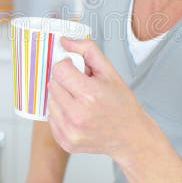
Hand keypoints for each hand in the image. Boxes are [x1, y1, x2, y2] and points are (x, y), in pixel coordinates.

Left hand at [47, 37, 146, 159]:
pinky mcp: (65, 141)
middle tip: (83, 87)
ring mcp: (70, 131)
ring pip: (50, 100)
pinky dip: (60, 112)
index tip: (77, 70)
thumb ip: (87, 50)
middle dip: (66, 81)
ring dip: (62, 97)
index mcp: (89, 95)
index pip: (59, 69)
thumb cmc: (122, 104)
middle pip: (54, 84)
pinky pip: (51, 117)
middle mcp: (77, 115)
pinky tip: (77, 113)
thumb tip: (64, 41)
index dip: (68, 66)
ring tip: (81, 101)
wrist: (131, 136)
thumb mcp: (110, 71)